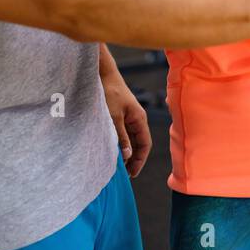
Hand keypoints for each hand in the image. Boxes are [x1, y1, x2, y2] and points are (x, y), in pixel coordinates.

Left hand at [100, 54, 151, 177]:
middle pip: (140, 144)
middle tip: (124, 174)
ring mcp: (129, 117)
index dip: (140, 160)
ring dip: (127, 152)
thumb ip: (121, 136)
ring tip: (118, 166)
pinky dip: (121, 144)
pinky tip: (113, 151)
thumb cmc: (109, 93)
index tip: (132, 174)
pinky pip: (124, 133)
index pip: (145, 144)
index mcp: (139, 119)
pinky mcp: (121, 115)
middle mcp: (137, 119)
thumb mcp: (113, 117)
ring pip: (131, 139)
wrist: (103, 74)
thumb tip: (128, 155)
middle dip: (134, 159)